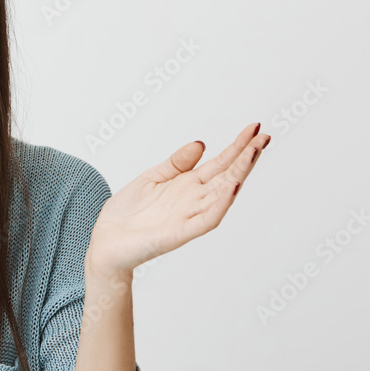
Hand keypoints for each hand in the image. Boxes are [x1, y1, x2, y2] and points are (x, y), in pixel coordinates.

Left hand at [86, 122, 269, 278]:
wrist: (105, 242)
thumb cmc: (127, 214)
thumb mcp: (152, 178)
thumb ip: (176, 163)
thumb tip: (201, 144)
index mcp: (187, 186)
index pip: (220, 163)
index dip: (237, 146)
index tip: (254, 128)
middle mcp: (193, 200)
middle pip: (227, 176)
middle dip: (246, 157)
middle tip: (264, 136)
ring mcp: (188, 217)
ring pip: (222, 194)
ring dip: (239, 174)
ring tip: (252, 153)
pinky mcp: (178, 233)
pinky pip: (205, 219)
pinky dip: (220, 204)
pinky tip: (232, 188)